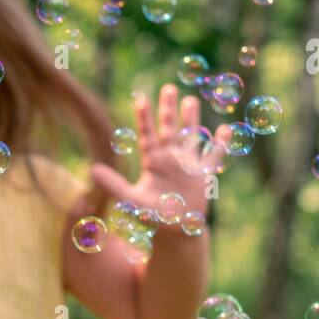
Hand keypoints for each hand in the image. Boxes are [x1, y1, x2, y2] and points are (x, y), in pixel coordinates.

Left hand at [90, 84, 230, 223]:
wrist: (175, 230)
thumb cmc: (151, 215)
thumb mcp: (131, 199)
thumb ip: (114, 184)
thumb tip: (92, 170)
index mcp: (153, 162)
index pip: (148, 135)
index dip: (144, 117)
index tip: (140, 98)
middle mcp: (170, 158)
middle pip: (169, 128)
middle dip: (168, 109)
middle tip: (169, 88)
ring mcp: (188, 164)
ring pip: (190, 135)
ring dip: (191, 119)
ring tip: (190, 100)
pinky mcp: (203, 174)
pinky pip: (214, 154)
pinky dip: (220, 142)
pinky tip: (225, 128)